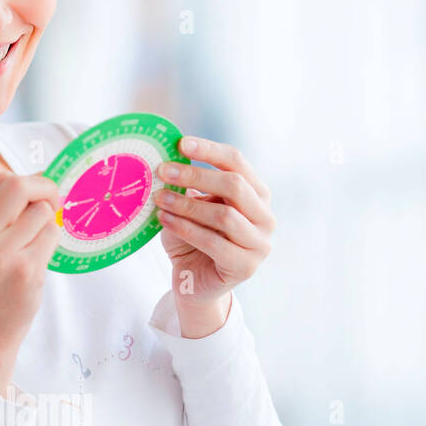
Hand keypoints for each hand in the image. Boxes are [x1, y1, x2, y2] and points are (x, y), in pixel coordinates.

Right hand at [0, 171, 61, 395]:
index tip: (37, 196)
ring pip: (41, 212)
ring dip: (47, 223)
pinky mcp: (25, 271)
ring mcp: (0, 255)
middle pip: (18, 187)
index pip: (0, 181)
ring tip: (36, 244)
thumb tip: (41, 180)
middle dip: (44, 187)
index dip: (26, 182)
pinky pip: (51, 235)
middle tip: (53, 202)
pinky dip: (51, 241)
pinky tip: (38, 259)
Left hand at [154, 136, 275, 336]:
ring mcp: (260, 244)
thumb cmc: (193, 239)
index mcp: (257, 194)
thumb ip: (189, 186)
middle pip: (234, 185)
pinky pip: (213, 242)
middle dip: (196, 175)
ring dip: (187, 204)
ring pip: (224, 215)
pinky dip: (185, 228)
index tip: (180, 143)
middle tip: (164, 171)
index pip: (237, 162)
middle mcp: (265, 217)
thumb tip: (169, 157)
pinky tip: (164, 220)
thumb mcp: (192, 206)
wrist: (194, 281)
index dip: (209, 151)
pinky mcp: (246, 267)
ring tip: (159, 198)